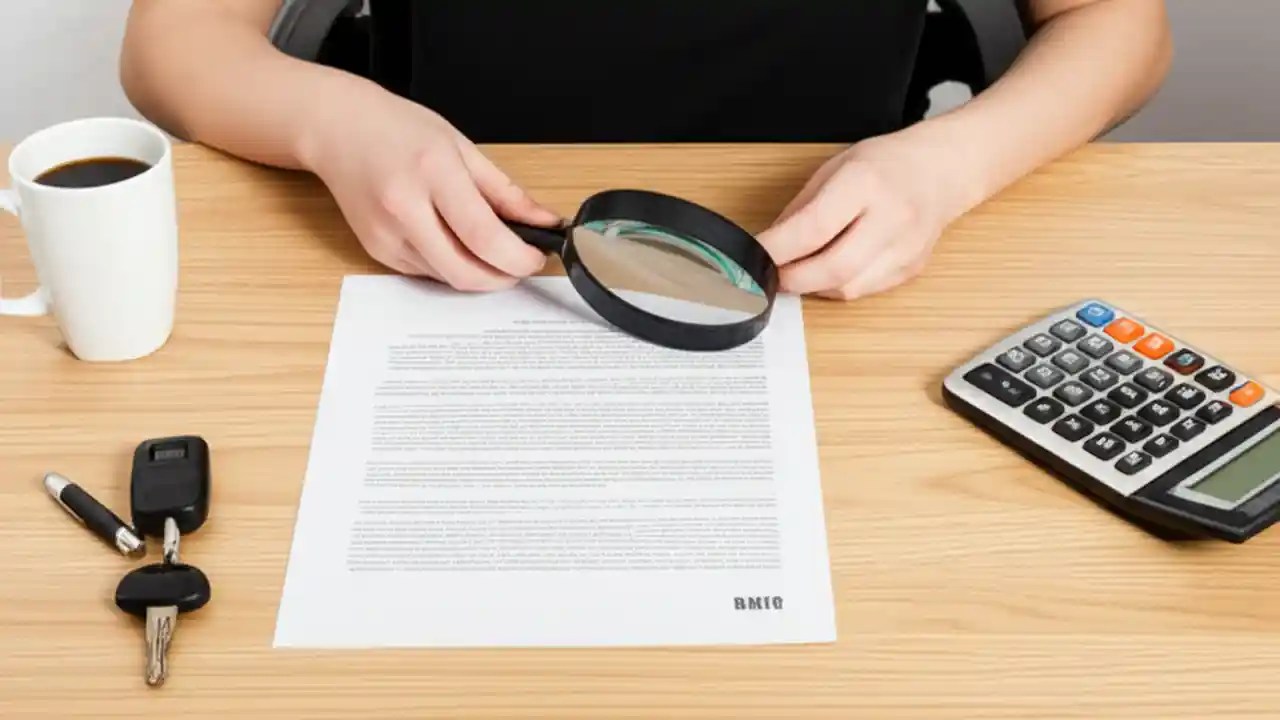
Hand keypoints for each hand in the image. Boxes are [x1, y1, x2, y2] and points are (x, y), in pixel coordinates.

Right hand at [306, 92, 560, 290]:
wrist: (337, 129)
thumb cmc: (397, 130)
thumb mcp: (461, 147)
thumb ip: (506, 191)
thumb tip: (543, 220)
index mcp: (432, 173)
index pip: (483, 235)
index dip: (518, 257)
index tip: (536, 257)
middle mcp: (404, 209)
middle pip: (465, 271)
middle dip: (503, 277)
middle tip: (520, 263)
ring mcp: (386, 235)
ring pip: (448, 277)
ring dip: (478, 273)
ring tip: (490, 248)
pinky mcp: (376, 251)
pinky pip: (427, 273)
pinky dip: (450, 266)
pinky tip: (455, 243)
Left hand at [757, 134, 967, 300]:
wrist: (943, 170)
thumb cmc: (886, 164)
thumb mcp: (834, 169)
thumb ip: (800, 209)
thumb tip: (770, 244)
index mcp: (865, 183)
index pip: (813, 228)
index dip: (776, 249)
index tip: (752, 256)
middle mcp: (891, 218)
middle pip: (832, 268)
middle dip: (792, 278)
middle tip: (770, 274)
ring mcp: (905, 248)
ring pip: (847, 288)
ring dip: (814, 286)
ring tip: (800, 270)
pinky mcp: (911, 269)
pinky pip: (864, 291)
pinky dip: (838, 286)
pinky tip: (831, 270)